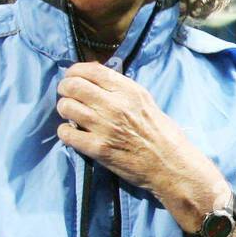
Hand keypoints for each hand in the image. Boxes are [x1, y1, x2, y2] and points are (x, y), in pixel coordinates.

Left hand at [56, 63, 214, 207]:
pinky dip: (65, 132)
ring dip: (64, 109)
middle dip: (65, 88)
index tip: (72, 77)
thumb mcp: (145, 102)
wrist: (170, 166)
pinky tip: (72, 133)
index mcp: (129, 91)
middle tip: (67, 95)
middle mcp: (115, 105)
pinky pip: (67, 134)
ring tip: (70, 115)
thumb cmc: (162, 134)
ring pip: (67, 107)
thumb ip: (121, 88)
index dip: (74, 71)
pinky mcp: (98, 149)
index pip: (91, 70)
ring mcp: (105, 127)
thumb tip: (96, 75)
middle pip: (74, 86)